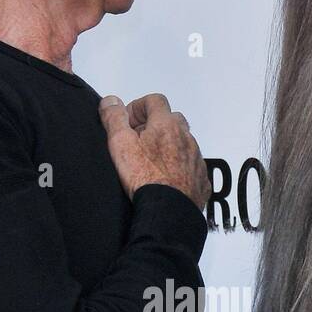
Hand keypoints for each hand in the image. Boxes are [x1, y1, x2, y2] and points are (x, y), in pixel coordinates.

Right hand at [98, 93, 209, 210]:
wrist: (168, 210)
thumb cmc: (145, 178)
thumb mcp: (120, 143)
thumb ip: (114, 118)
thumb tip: (111, 101)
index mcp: (166, 125)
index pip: (155, 100)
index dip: (139, 107)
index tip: (128, 122)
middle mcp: (186, 138)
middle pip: (172, 119)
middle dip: (155, 125)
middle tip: (138, 141)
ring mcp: (196, 159)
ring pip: (184, 143)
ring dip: (169, 146)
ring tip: (151, 162)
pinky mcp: (200, 179)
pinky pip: (191, 166)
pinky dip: (180, 167)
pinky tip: (166, 179)